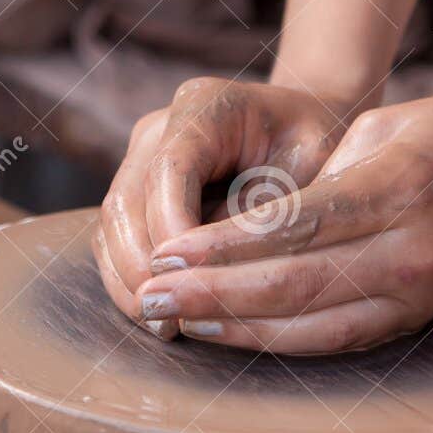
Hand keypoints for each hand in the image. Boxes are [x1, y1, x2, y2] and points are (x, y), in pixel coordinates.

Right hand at [96, 79, 347, 337]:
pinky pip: (114, 238)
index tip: (190, 284)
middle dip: (142, 267)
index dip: (171, 231)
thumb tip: (211, 270)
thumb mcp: (313, 172)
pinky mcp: (137, 191)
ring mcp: (142, 159)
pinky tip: (159, 314)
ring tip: (161, 325)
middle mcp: (162, 128)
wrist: (310, 134)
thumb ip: (263, 214)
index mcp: (207, 106)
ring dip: (129, 280)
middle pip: (126, 200)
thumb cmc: (319, 151)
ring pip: (112, 224)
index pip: (168, 169)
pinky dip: (128, 279)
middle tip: (169, 321)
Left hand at [132, 87, 432, 353]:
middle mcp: (409, 249)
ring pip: (309, 326)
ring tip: (174, 318)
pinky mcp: (411, 319)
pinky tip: (227, 335)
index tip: (169, 251)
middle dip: (212, 295)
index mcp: (400, 187)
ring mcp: (414, 293)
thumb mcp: (384, 127)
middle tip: (151, 294)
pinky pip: (333, 340)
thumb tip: (248, 222)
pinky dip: (274, 342)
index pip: (296, 226)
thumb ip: (317, 175)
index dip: (225, 247)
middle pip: (294, 285)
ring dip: (234, 328)